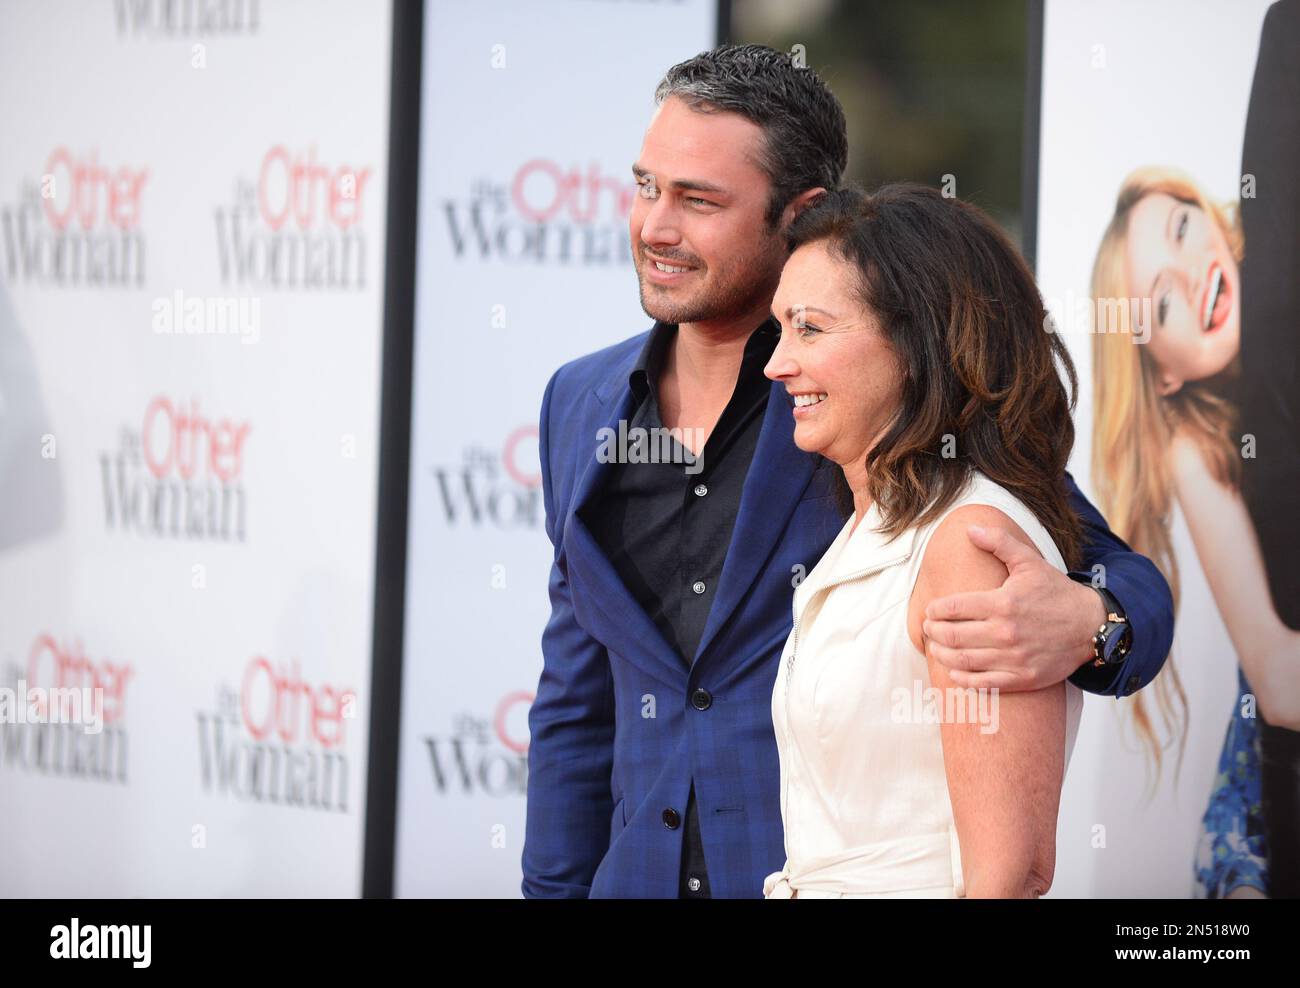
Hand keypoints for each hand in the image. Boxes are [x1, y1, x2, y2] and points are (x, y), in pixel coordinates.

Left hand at [922, 524, 1105, 692]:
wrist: (1091, 626)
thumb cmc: (1056, 592)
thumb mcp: (1029, 562)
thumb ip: (999, 543)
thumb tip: (969, 529)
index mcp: (1003, 603)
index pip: (953, 608)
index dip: (934, 610)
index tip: (930, 610)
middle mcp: (1005, 632)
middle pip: (952, 635)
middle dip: (932, 631)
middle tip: (927, 628)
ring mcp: (1013, 658)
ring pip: (962, 660)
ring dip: (941, 654)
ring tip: (935, 647)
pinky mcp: (1022, 678)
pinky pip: (983, 683)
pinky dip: (962, 679)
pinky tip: (953, 670)